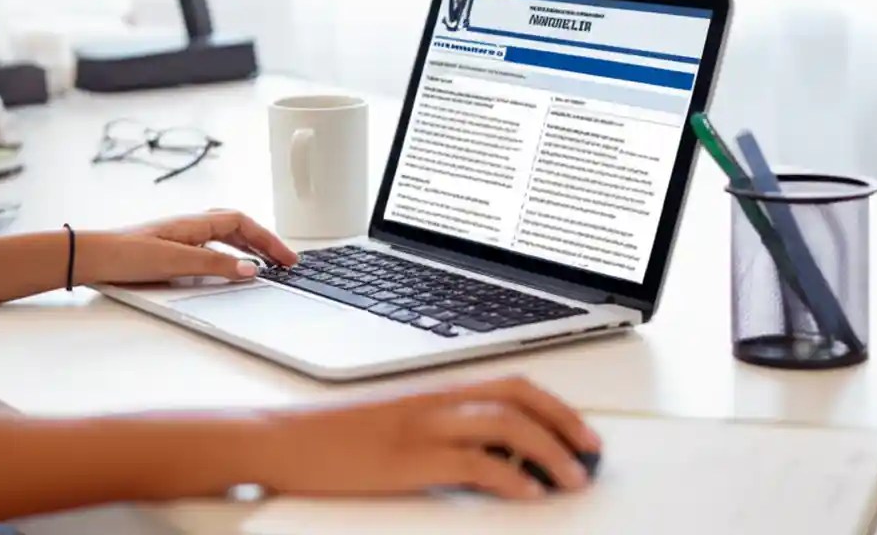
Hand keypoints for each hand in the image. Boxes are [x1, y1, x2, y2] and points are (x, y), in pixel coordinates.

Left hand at [80, 210, 299, 284]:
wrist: (91, 257)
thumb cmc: (126, 255)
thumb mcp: (177, 261)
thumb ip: (216, 264)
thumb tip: (251, 269)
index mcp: (194, 222)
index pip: (242, 222)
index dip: (268, 239)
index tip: (287, 259)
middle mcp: (189, 225)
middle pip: (237, 226)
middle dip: (263, 242)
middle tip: (284, 262)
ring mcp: (178, 236)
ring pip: (223, 235)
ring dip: (247, 246)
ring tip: (264, 264)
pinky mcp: (168, 249)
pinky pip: (209, 246)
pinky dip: (228, 254)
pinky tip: (228, 268)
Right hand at [260, 376, 601, 498]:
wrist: (284, 440)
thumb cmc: (332, 435)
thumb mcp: (393, 422)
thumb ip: (439, 428)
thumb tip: (490, 453)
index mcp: (433, 390)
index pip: (509, 383)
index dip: (555, 405)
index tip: (582, 432)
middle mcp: (434, 400)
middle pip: (518, 396)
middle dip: (565, 422)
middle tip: (592, 452)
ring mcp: (422, 427)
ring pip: (506, 424)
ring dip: (551, 452)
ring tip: (572, 477)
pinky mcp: (410, 459)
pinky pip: (476, 463)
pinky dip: (512, 478)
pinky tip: (528, 492)